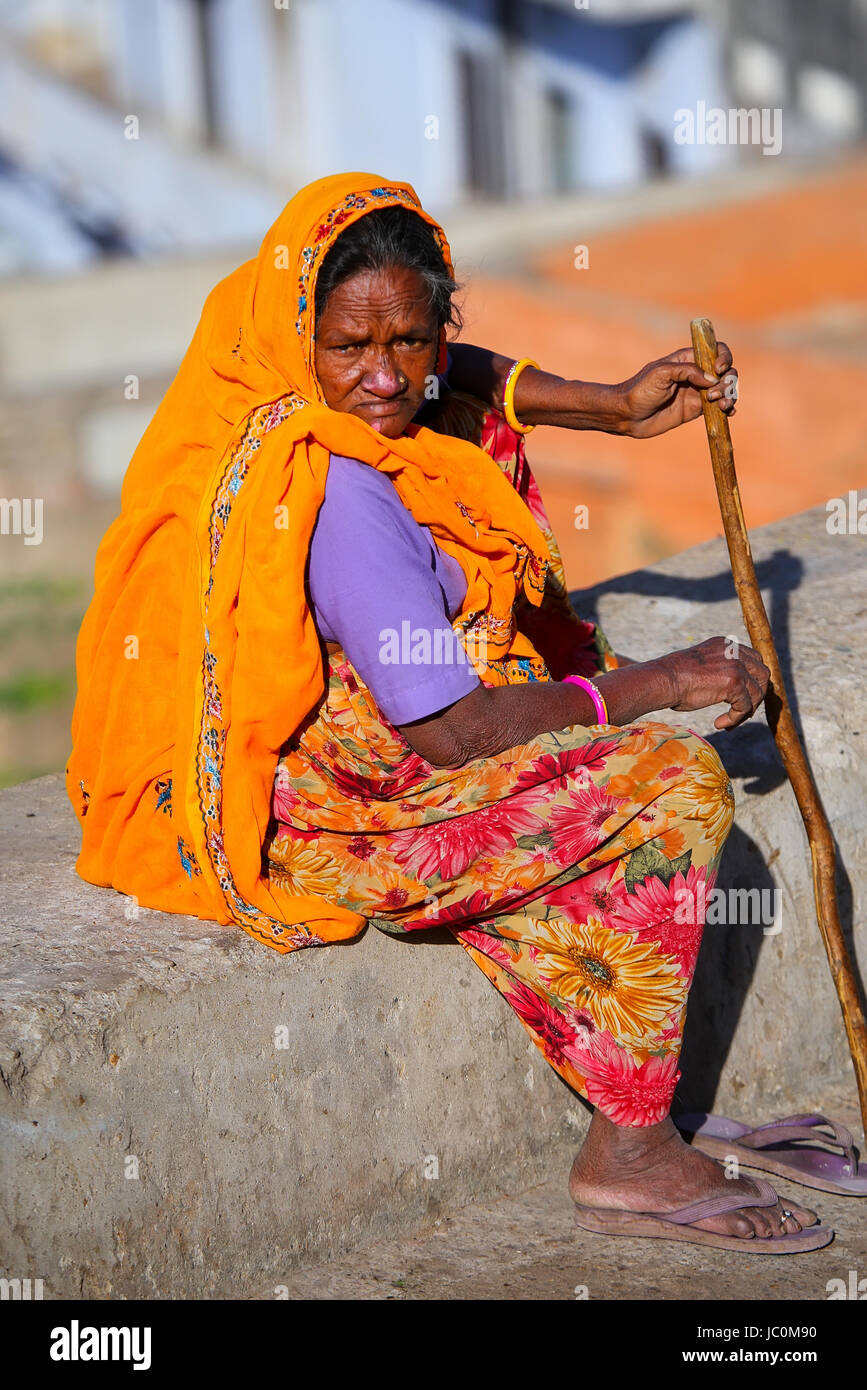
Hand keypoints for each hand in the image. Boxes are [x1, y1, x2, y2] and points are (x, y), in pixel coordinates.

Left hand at [617, 345, 737, 438]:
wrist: (627, 416)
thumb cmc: (640, 390)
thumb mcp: (660, 374)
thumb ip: (687, 371)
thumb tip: (712, 379)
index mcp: (688, 359)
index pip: (716, 350)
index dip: (723, 357)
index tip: (718, 370)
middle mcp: (696, 374)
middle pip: (725, 371)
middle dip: (727, 381)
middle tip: (713, 395)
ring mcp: (697, 392)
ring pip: (725, 390)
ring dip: (730, 396)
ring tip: (721, 406)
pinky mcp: (696, 410)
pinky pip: (718, 408)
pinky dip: (727, 409)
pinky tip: (729, 414)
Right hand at [656, 636, 769, 729]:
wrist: (662, 680)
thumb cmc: (673, 679)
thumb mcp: (701, 666)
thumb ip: (719, 669)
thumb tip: (732, 689)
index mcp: (725, 644)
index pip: (754, 659)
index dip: (753, 679)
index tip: (744, 696)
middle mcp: (734, 651)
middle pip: (762, 673)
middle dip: (756, 694)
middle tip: (742, 711)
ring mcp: (736, 666)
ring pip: (757, 692)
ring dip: (746, 710)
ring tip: (729, 721)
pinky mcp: (734, 682)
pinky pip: (745, 706)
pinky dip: (735, 718)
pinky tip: (720, 724)